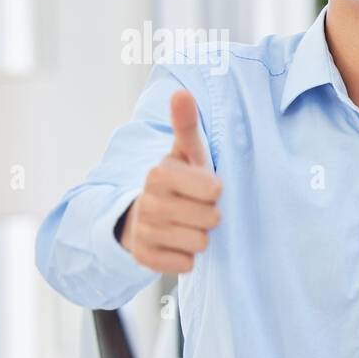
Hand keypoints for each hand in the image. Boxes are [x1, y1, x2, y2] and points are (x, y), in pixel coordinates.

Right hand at [117, 89, 221, 273]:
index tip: (203, 188)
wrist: (144, 216)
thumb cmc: (178, 181)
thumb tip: (182, 92)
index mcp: (159, 173)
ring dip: (200, 237)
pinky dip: (186, 257)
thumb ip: (186, 125)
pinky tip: (176, 243)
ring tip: (186, 225)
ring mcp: (143, 232)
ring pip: (200, 244)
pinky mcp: (144, 259)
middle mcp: (147, 202)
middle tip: (194, 208)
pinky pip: (185, 265)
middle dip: (209, 216)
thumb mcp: (185, 153)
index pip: (214, 190)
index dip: (215, 192)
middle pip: (211, 220)